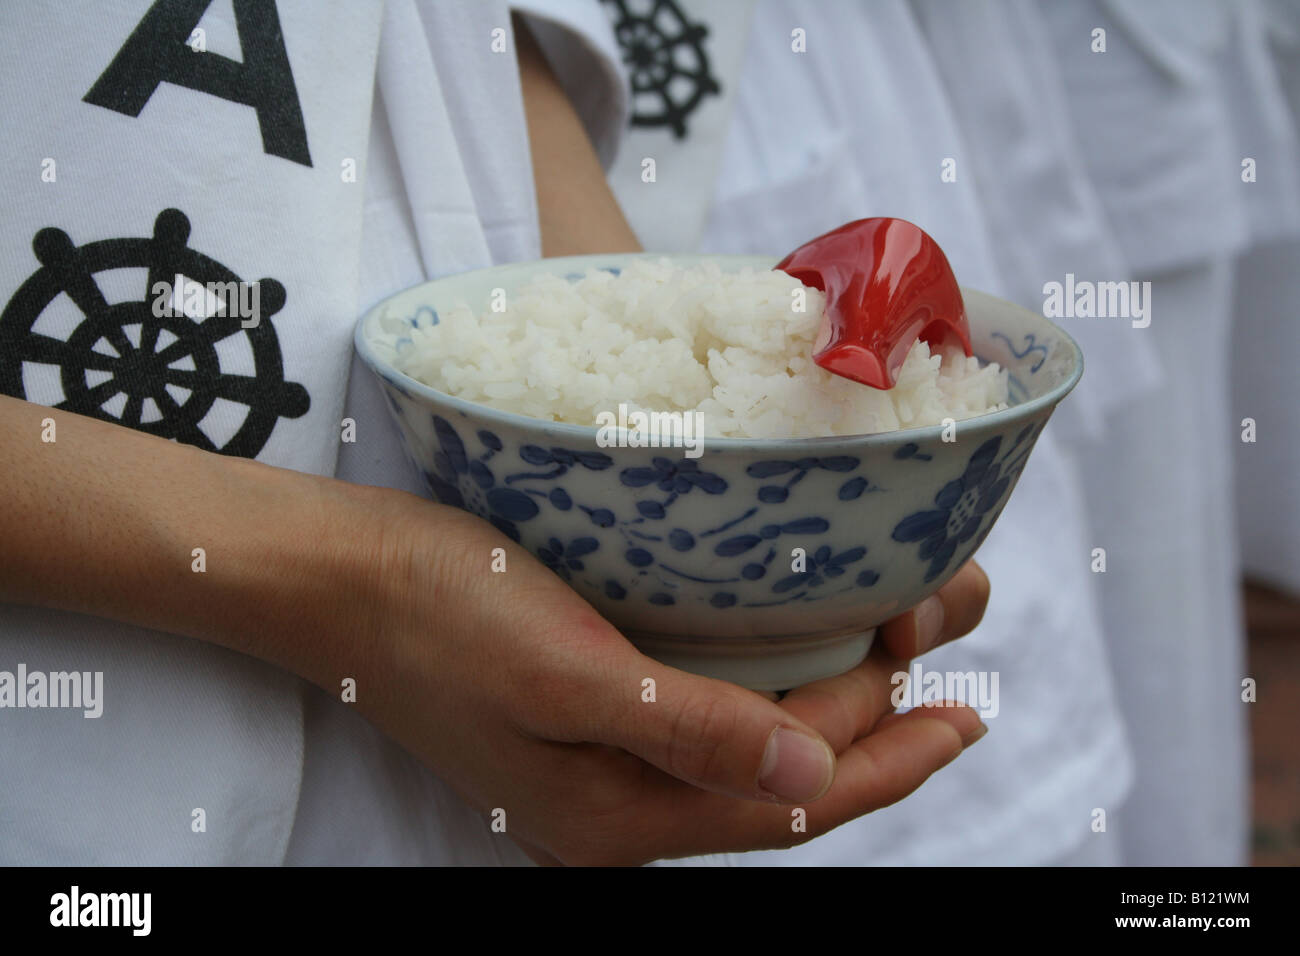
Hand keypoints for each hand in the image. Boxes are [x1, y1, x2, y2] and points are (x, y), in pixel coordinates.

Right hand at [342, 490, 990, 865]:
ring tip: (901, 634)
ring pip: (754, 736)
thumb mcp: (565, 676)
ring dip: (833, 690)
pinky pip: (711, 706)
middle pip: (782, 769)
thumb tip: (812, 770)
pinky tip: (798, 636)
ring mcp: (607, 754)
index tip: (966, 717)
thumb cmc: (442, 615)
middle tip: (944, 633)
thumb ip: (688, 732)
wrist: (341, 578)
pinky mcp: (595, 703)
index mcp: (620, 815)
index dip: (887, 763)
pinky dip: (771, 675)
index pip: (788, 802)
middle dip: (876, 714)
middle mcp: (623, 799)